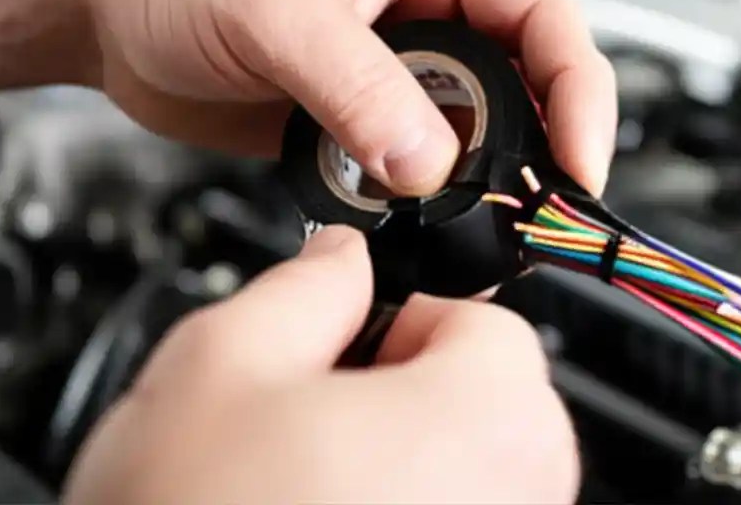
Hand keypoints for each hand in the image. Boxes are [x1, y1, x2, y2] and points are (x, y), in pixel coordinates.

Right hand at [62, 226, 578, 503]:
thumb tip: (340, 259)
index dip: (399, 319)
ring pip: (463, 471)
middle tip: (304, 422)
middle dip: (398, 393)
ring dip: (394, 464)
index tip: (343, 346)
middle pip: (484, 401)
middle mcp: (524, 493)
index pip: (484, 318)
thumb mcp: (216, 368)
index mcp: (488, 416)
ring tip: (295, 489)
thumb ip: (302, 288)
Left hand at [89, 0, 616, 195]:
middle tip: (532, 204)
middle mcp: (427, 8)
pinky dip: (426, 198)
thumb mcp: (277, 10)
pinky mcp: (361, 118)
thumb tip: (429, 160)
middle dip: (539, 145)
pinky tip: (411, 215)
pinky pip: (420, 164)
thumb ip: (359, 87)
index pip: (544, 16)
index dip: (578, 90)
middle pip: (526, 81)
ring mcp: (396, 68)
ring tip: (474, 216)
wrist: (101, 7)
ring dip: (480, 178)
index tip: (578, 159)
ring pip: (477, 131)